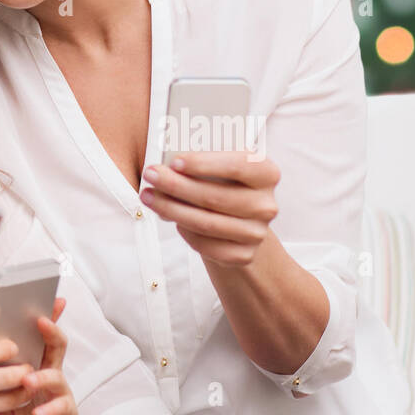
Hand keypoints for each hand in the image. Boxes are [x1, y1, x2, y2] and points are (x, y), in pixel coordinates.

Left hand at [4, 298, 82, 414]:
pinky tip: (36, 414)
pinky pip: (60, 407)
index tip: (40, 295)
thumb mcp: (8, 383)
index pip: (42, 330)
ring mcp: (61, 389)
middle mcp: (52, 369)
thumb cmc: (23, 404)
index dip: (44, 312)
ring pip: (57, 376)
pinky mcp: (66, 411)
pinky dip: (47, 410)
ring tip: (27, 379)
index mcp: (38, 358)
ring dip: (42, 376)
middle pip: (57, 343)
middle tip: (40, 321)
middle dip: (52, 330)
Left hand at [139, 151, 279, 266]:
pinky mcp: (243, 255)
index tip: (175, 161)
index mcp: (266, 173)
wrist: (238, 220)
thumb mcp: (219, 164)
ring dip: (171, 209)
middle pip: (215, 197)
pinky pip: (206, 245)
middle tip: (151, 175)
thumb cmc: (222, 182)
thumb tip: (166, 162)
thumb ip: (201, 159)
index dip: (205, 164)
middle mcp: (266, 204)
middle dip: (176, 185)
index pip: (237, 165)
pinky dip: (184, 231)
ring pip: (206, 223)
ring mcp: (257, 233)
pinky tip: (171, 217)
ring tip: (149, 196)